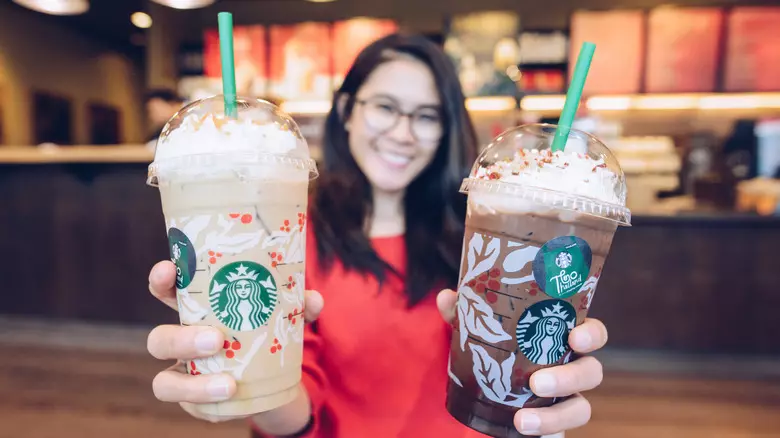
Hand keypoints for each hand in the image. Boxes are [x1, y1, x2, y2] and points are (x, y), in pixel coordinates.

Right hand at [147, 260, 324, 427]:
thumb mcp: (284, 315)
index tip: (168, 270)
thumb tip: (312, 300)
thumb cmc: (267, 330)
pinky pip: (190, 408)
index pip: (167, 291)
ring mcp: (183, 375)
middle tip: (216, 340)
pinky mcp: (193, 403)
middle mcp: (181, 342)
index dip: (161, 280)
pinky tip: (232, 398)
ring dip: (193, 385)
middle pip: (158, 340)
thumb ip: (298, 305)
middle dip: (181, 340)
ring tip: (228, 384)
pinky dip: (210, 404)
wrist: (272, 377)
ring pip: (164, 383)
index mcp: (196, 310)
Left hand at [437, 289, 607, 436]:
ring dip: (555, 414)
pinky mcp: (556, 419)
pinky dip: (545, 426)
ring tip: (523, 418)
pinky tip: (522, 425)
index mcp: (561, 338)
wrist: (492, 394)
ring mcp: (567, 396)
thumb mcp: (481, 330)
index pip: (592, 333)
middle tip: (538, 382)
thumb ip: (466, 313)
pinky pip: (564, 425)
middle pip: (592, 370)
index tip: (575, 337)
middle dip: (571, 377)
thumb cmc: (497, 350)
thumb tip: (446, 296)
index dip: (591, 335)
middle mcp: (572, 366)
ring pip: (582, 406)